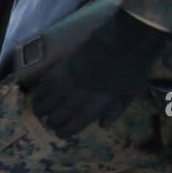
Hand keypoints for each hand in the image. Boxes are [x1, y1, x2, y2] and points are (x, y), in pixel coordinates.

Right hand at [31, 9, 171, 137]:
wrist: (126, 39)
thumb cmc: (133, 68)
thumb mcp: (130, 94)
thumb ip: (115, 111)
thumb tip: (101, 125)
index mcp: (93, 108)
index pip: (69, 128)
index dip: (63, 133)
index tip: (62, 133)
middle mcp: (76, 99)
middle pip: (54, 118)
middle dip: (52, 123)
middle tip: (53, 122)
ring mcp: (66, 83)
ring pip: (44, 104)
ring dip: (41, 111)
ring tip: (42, 113)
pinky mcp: (61, 69)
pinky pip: (42, 87)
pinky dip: (38, 95)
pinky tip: (39, 98)